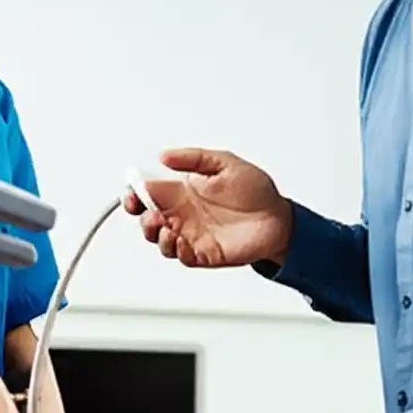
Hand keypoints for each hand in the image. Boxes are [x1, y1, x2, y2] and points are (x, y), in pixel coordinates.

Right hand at [126, 149, 293, 267]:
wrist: (278, 217)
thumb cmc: (255, 191)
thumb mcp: (224, 163)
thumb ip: (194, 158)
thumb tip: (165, 156)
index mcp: (183, 192)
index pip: (150, 193)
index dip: (136, 194)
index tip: (133, 192)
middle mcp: (184, 215)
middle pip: (149, 220)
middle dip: (142, 218)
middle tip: (151, 213)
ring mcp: (193, 235)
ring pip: (161, 241)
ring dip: (156, 235)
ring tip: (165, 227)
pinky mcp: (204, 253)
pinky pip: (183, 257)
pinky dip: (177, 251)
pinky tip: (180, 241)